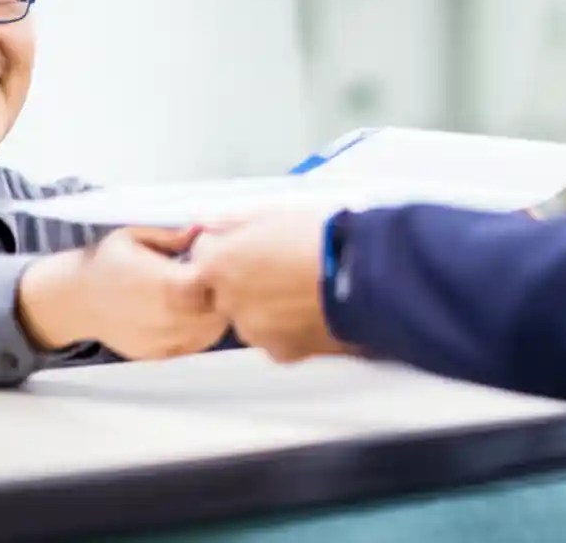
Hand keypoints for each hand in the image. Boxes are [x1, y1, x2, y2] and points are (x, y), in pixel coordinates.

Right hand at [17, 227, 228, 358]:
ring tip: (201, 295)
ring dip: (215, 314)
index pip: (217, 282)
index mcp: (168, 283)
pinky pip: (194, 345)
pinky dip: (200, 331)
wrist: (74, 299)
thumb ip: (172, 235)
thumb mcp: (135, 236)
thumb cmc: (106, 262)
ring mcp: (165, 339)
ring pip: (212, 331)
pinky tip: (189, 313)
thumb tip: (202, 229)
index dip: (222, 271)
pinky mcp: (159, 354)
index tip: (214, 260)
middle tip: (213, 278)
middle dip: (223, 294)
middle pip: (221, 309)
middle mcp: (169, 316)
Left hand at [191, 211, 353, 362]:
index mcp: (221, 262)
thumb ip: (232, 222)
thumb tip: (208, 223)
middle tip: (274, 269)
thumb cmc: (324, 237)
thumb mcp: (274, 214)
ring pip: (249, 318)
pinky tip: (312, 308)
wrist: (365, 273)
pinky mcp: (281, 351)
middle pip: (220, 291)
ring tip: (302, 287)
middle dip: (240, 282)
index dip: (222, 248)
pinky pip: (275, 338)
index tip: (241, 246)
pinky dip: (288, 328)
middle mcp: (229, 300)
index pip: (200, 256)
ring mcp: (254, 329)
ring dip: (265, 307)